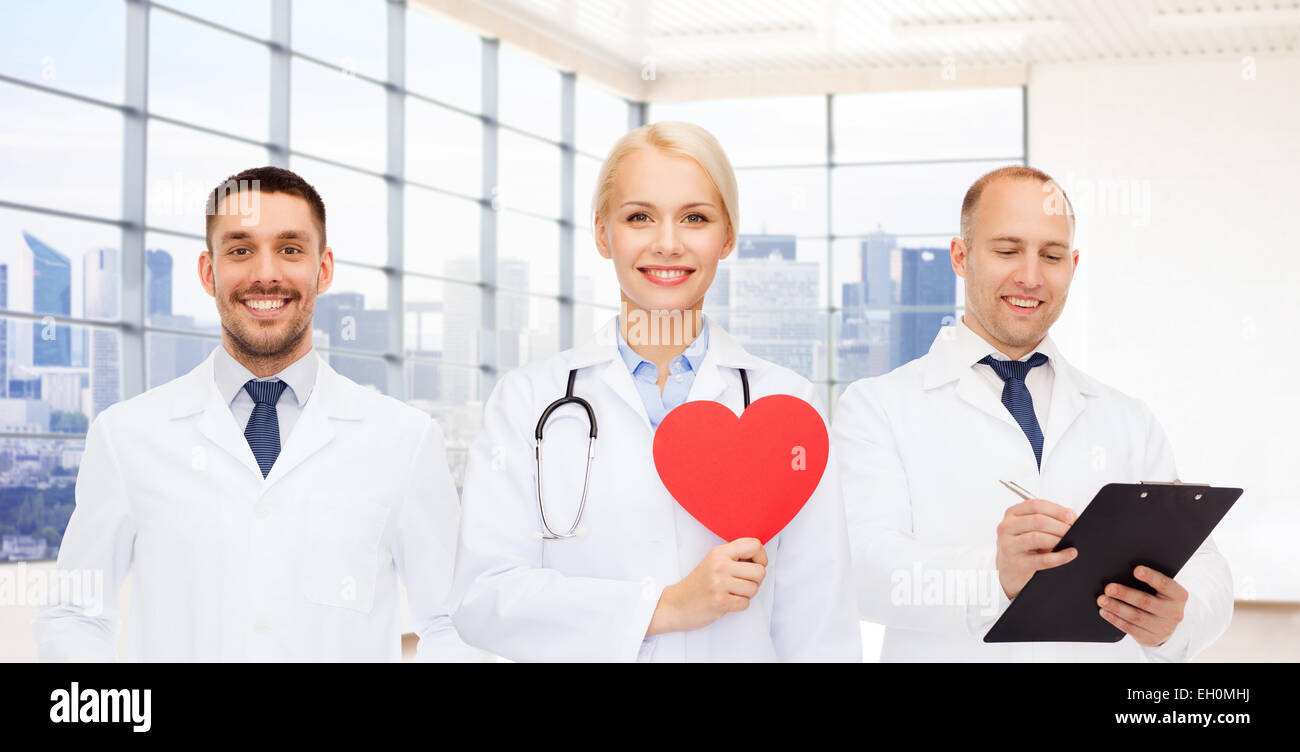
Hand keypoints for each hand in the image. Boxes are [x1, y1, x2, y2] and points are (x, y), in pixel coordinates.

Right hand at [646, 537, 766, 635]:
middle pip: (760, 571)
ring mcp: (719, 583)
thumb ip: (735, 557)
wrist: (676, 604)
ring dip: (746, 594)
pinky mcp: (719, 601)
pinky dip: (739, 605)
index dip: (761, 557)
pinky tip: (726, 602)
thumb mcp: (714, 561)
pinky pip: (745, 603)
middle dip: (755, 581)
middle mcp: (719, 565)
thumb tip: (761, 559)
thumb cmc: (699, 584)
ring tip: (731, 593)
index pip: (754, 545)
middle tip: (741, 584)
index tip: (753, 566)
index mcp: (719, 552)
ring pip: (754, 588)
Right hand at [995, 498, 1077, 599]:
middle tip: (1072, 530)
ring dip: (1058, 540)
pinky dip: (1059, 557)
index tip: (1071, 516)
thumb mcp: (1031, 528)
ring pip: (1038, 538)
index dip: (1056, 509)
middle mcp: (1006, 527)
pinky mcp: (1015, 563)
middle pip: (1038, 520)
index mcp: (1012, 514)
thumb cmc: (1023, 545)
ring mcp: (1008, 545)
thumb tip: (1071, 517)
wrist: (1009, 569)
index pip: (1035, 505)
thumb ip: (1048, 518)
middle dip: (1059, 526)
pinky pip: (1042, 560)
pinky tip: (1069, 554)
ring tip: (1069, 542)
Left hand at [1097, 566, 1187, 646]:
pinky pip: (1130, 629)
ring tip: (1102, 600)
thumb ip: (1150, 581)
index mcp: (1179, 596)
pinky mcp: (1151, 639)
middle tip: (1109, 588)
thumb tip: (1124, 571)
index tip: (1136, 570)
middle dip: (1125, 594)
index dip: (1151, 577)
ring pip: (1136, 616)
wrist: (1168, 624)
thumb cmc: (1160, 599)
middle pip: (1146, 601)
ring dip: (1116, 607)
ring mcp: (1164, 628)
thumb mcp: (1162, 590)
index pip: (1165, 584)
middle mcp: (1174, 613)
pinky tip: (1105, 612)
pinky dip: (1115, 620)